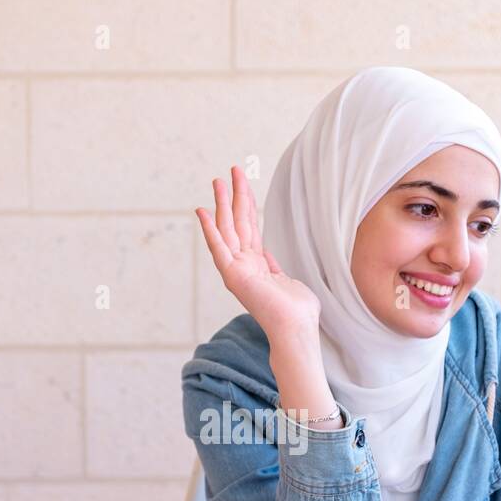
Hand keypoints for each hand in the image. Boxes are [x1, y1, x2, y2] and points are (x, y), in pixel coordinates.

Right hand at [196, 165, 321, 349]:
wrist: (295, 329)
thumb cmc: (297, 312)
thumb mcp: (286, 281)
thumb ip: (273, 266)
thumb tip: (266, 255)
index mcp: (256, 265)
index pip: (249, 228)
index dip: (246, 205)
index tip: (242, 185)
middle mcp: (243, 265)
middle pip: (238, 222)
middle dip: (235, 195)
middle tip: (231, 172)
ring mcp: (236, 270)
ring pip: (228, 229)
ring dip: (222, 204)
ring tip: (218, 180)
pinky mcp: (232, 276)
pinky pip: (218, 247)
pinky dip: (209, 229)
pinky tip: (203, 211)